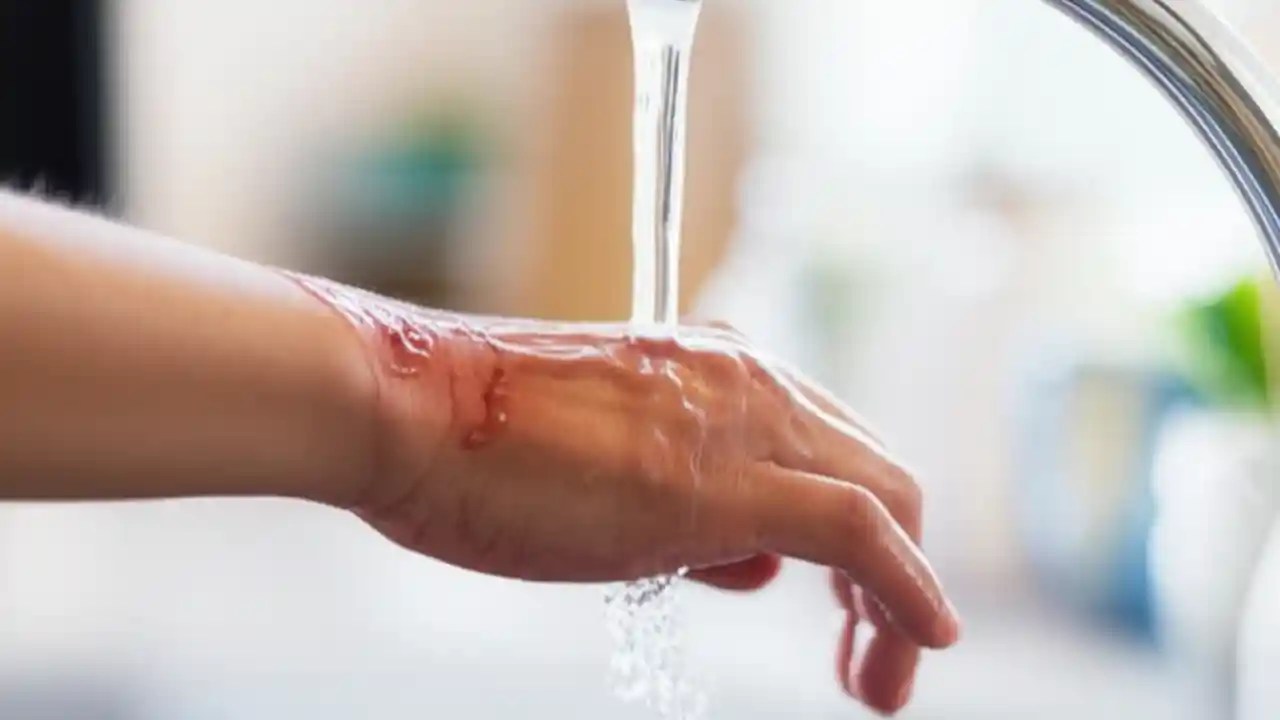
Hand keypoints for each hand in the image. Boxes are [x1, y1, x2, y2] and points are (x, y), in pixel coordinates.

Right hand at [300, 278, 958, 714]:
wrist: (406, 407)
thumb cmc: (476, 442)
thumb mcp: (605, 474)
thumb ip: (689, 509)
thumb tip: (751, 560)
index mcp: (717, 372)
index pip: (828, 448)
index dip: (858, 534)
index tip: (846, 606)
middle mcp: (747, 382)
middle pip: (873, 473)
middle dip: (893, 569)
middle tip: (874, 656)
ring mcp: (740, 423)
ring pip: (883, 497)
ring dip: (898, 592)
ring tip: (877, 674)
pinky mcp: (725, 483)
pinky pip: (859, 532)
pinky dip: (907, 586)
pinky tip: (923, 638)